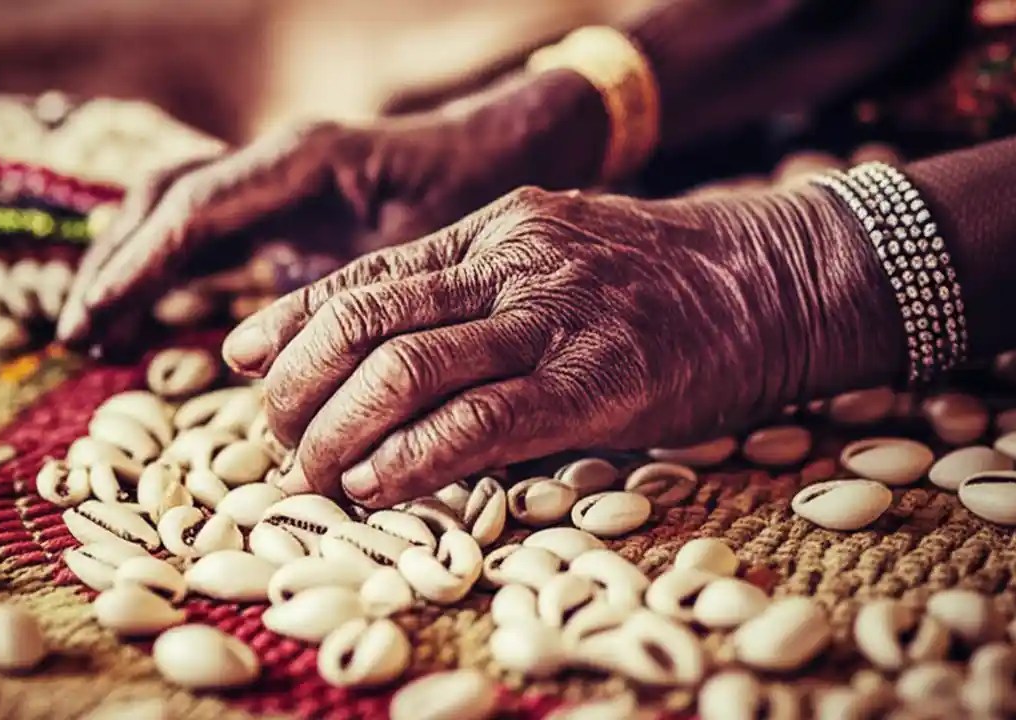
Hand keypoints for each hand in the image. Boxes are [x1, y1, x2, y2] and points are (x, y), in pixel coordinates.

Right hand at [57, 70, 607, 344]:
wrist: (500, 152)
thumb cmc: (470, 194)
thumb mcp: (420, 244)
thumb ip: (353, 287)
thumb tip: (276, 356)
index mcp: (301, 162)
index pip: (193, 211)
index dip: (138, 266)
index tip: (94, 319)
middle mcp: (274, 165)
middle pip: (163, 201)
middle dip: (115, 264)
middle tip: (78, 334)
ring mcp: (272, 183)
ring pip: (171, 212)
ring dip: (129, 266)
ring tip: (95, 333)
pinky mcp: (278, 208)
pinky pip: (201, 231)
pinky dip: (166, 272)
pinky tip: (145, 319)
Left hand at [222, 185, 904, 507]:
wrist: (774, 278)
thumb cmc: (655, 278)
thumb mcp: (549, 250)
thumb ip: (462, 284)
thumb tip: (379, 336)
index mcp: (489, 231)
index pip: (360, 275)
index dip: (286, 324)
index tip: (241, 362)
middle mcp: (507, 264)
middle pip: (361, 320)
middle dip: (297, 386)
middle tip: (280, 437)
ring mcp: (551, 320)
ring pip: (404, 368)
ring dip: (338, 431)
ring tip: (316, 474)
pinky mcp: (596, 383)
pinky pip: (479, 422)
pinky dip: (412, 458)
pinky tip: (375, 485)